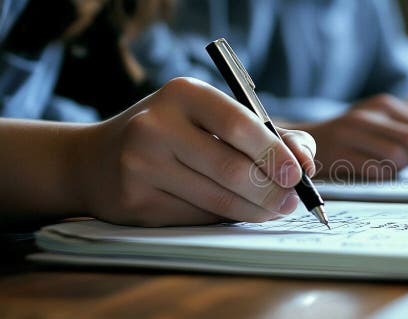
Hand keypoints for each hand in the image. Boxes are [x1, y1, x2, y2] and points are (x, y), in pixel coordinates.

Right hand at [78, 78, 315, 225]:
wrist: (95, 160)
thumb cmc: (172, 134)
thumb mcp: (211, 118)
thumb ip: (265, 134)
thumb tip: (305, 161)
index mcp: (183, 94)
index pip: (240, 124)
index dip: (275, 153)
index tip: (298, 174)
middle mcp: (156, 126)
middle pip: (232, 169)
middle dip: (272, 191)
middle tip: (293, 201)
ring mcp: (141, 166)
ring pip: (218, 200)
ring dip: (256, 210)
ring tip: (275, 209)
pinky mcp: (136, 203)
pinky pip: (198, 218)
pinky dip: (226, 219)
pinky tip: (236, 212)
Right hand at [297, 95, 407, 179]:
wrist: (300, 145)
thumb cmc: (349, 144)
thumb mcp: (380, 131)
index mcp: (385, 106)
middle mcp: (370, 114)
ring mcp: (353, 131)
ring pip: (398, 154)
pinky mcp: (340, 151)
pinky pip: (375, 169)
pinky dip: (385, 177)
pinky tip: (382, 179)